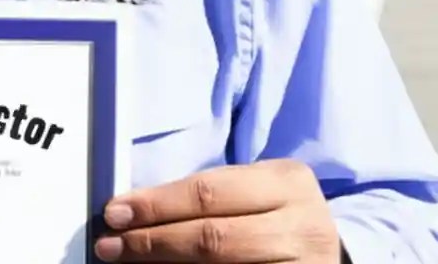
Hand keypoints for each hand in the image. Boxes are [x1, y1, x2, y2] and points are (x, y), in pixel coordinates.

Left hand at [96, 159, 340, 261]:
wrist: (327, 252)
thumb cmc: (272, 213)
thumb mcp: (252, 189)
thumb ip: (204, 196)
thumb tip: (131, 211)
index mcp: (287, 181)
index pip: (207, 192)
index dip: (156, 205)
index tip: (114, 212)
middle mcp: (302, 224)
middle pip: (212, 237)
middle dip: (152, 242)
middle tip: (110, 245)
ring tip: (127, 262)